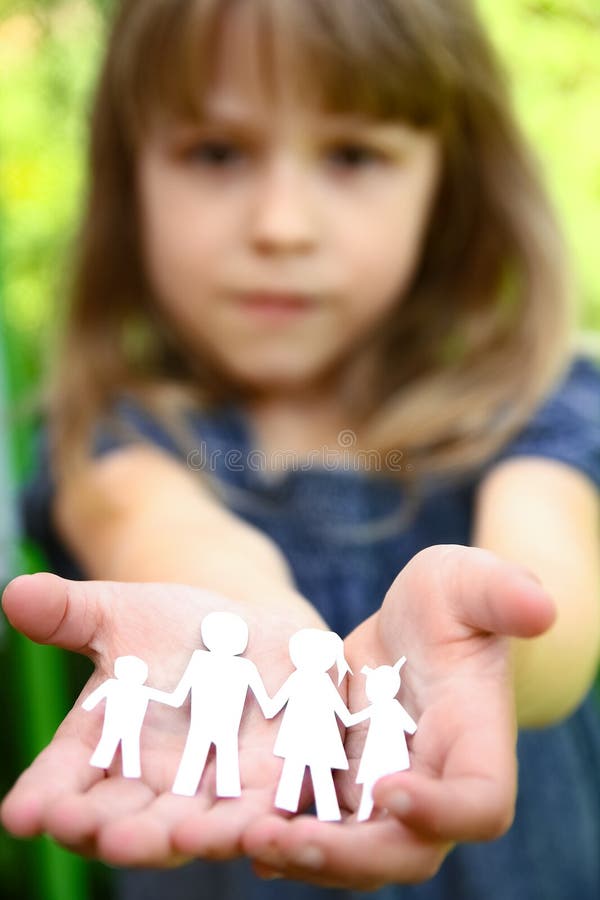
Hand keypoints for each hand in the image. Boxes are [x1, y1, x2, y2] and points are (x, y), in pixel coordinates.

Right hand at [1, 573, 321, 866]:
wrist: (252, 634)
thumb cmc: (176, 629)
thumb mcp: (124, 613)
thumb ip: (72, 613)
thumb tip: (16, 593)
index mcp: (103, 748)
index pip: (62, 782)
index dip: (43, 800)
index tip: (23, 815)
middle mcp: (152, 785)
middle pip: (125, 820)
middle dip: (111, 830)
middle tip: (94, 833)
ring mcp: (211, 794)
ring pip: (193, 828)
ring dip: (184, 838)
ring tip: (176, 838)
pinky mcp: (272, 788)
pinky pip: (265, 816)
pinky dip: (260, 829)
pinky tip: (257, 836)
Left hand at [243, 544, 554, 888]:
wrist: (412, 623)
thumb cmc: (450, 600)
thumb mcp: (466, 581)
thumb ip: (500, 592)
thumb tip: (540, 608)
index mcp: (475, 740)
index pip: (480, 801)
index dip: (443, 810)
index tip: (389, 788)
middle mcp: (434, 781)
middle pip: (405, 850)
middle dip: (349, 856)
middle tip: (282, 840)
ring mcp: (384, 791)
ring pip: (353, 850)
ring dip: (302, 855)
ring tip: (243, 835)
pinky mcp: (343, 783)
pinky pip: (314, 823)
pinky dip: (279, 832)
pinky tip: (230, 825)